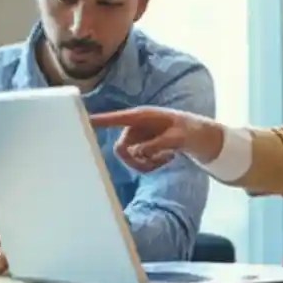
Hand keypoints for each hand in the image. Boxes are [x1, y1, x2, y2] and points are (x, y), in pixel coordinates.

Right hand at [90, 107, 216, 172]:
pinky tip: (166, 158)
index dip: (98, 121)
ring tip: (167, 157)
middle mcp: (136, 126)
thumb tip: (138, 152)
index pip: (115, 119)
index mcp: (142, 116)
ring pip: (129, 158)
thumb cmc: (192, 131)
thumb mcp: (177, 138)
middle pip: (120, 148)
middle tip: (157, 161)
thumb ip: (156, 144)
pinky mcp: (143, 147)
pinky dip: (151, 165)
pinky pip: (138, 163)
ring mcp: (139, 137)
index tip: (80, 121)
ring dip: (147, 163)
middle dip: (136, 160)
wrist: (202, 137)